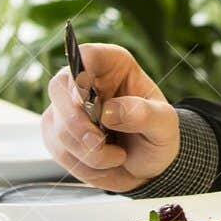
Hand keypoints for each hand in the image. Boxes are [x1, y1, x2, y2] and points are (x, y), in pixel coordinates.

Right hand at [41, 43, 179, 191]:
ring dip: (88, 153)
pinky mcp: (56, 132)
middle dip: (78, 125)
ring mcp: (65, 106)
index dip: (79, 74)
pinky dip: (83, 166)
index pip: (87, 54)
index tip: (83, 98)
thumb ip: (144, 115)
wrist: (148, 163)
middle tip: (100, 144)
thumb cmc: (156, 134)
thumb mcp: (164, 124)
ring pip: (59, 128)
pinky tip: (105, 166)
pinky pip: (59, 151)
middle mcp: (84, 79)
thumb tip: (110, 111)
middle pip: (60, 90)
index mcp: (112, 64)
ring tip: (118, 158)